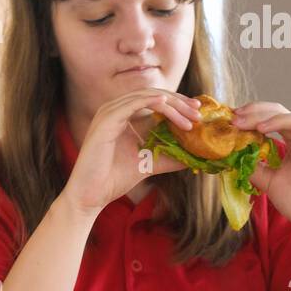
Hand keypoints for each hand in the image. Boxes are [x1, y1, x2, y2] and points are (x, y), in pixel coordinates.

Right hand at [59, 89, 202, 216]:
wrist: (91, 195)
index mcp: (122, 116)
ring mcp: (108, 113)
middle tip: (198, 112)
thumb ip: (168, 155)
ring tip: (190, 118)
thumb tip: (195, 154)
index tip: (198, 112)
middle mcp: (114, 110)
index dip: (178, 103)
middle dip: (179, 102)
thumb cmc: (114, 179)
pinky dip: (152, 102)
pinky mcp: (106, 121)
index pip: (154, 101)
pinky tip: (168, 105)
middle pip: (153, 95)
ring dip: (172, 105)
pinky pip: (133, 104)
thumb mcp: (149, 163)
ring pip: (146, 98)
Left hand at [229, 102, 290, 243]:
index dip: (251, 116)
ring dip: (278, 119)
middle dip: (258, 113)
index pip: (271, 119)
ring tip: (258, 126)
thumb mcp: (268, 181)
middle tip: (237, 118)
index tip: (231, 119)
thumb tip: (232, 154)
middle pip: (282, 113)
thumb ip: (253, 166)